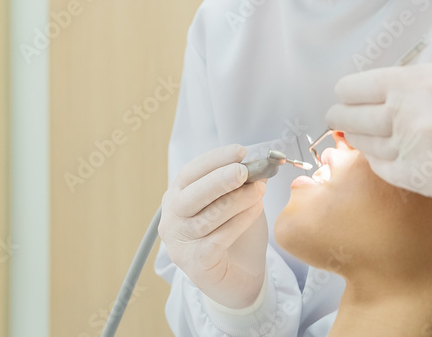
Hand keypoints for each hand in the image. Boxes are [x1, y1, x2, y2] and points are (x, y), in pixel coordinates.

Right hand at [159, 144, 267, 308]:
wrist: (236, 280)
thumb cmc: (233, 236)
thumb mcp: (234, 204)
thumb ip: (238, 187)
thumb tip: (256, 168)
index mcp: (177, 198)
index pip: (190, 173)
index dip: (214, 160)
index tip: (239, 151)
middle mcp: (172, 220)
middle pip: (192, 194)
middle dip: (220, 179)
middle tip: (244, 171)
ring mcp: (180, 244)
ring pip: (208, 216)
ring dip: (237, 200)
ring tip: (259, 191)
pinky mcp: (195, 264)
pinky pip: (219, 238)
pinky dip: (240, 220)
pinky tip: (255, 210)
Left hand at [325, 61, 431, 209]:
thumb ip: (420, 82)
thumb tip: (381, 92)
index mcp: (424, 78)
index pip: (356, 87)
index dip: (347, 93)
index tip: (345, 97)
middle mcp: (415, 114)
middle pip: (352, 118)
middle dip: (343, 117)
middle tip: (339, 118)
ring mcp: (423, 153)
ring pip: (367, 147)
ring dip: (360, 140)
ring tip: (357, 134)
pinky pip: (389, 172)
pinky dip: (381, 162)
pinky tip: (384, 155)